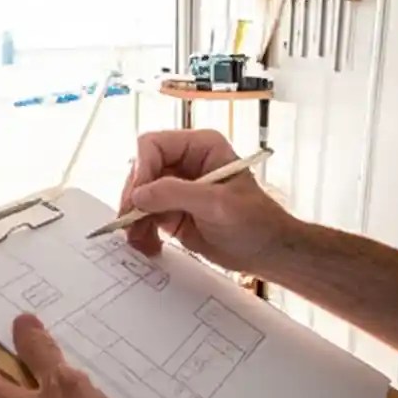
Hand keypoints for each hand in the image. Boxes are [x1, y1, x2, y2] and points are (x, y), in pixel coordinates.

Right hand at [120, 129, 296, 275]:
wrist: (267, 252)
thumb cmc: (255, 222)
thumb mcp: (217, 205)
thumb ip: (176, 194)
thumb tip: (139, 194)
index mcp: (200, 147)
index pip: (154, 145)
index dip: (141, 169)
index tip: (138, 198)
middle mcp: (185, 162)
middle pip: (141, 170)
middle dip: (134, 198)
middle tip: (130, 222)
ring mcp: (177, 188)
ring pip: (139, 196)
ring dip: (134, 218)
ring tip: (139, 241)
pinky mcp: (172, 211)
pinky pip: (145, 216)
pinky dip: (141, 231)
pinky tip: (148, 245)